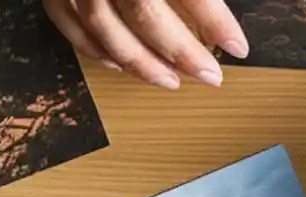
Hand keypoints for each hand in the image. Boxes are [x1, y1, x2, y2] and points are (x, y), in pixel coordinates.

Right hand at [43, 0, 248, 88]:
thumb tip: (230, 6)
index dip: (213, 19)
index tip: (239, 46)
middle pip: (143, 11)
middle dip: (180, 51)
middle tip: (212, 76)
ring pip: (104, 25)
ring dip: (140, 62)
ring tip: (171, 81)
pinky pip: (66, 20)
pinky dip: (93, 47)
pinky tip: (119, 64)